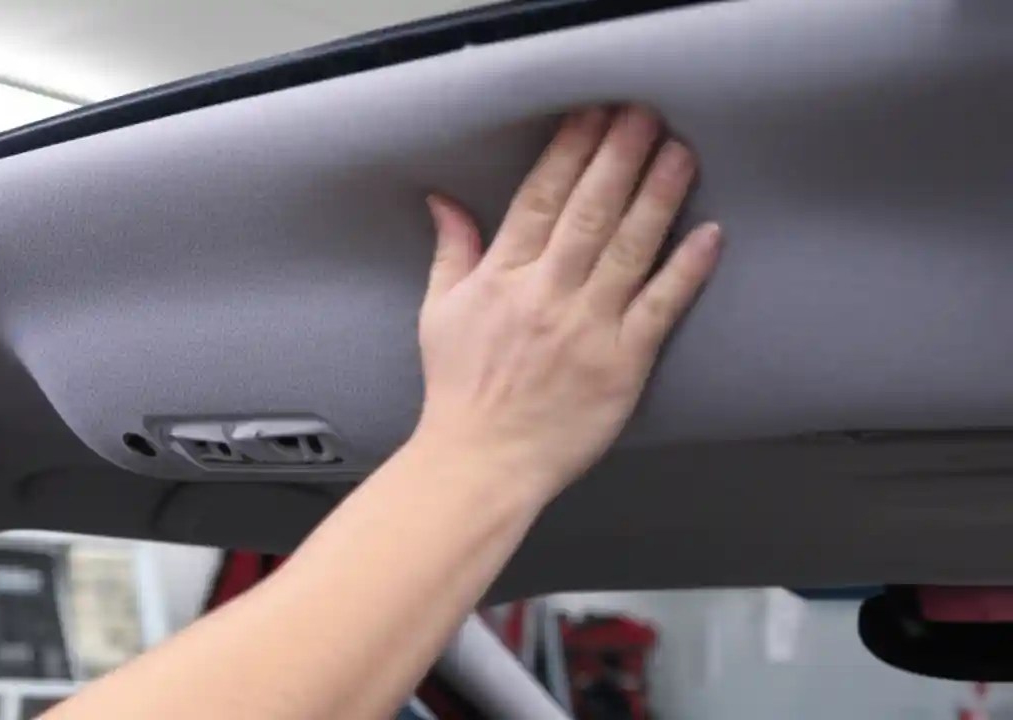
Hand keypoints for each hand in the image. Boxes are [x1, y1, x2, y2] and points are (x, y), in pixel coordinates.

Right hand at [412, 106, 720, 497]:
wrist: (482, 461)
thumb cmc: (459, 391)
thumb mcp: (439, 313)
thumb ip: (452, 252)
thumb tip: (445, 201)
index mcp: (502, 278)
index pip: (540, 198)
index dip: (570, 151)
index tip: (593, 114)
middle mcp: (546, 295)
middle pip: (590, 211)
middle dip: (620, 156)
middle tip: (645, 114)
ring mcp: (588, 328)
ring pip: (630, 248)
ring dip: (658, 196)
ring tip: (680, 154)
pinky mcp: (623, 364)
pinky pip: (660, 307)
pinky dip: (685, 270)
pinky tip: (708, 234)